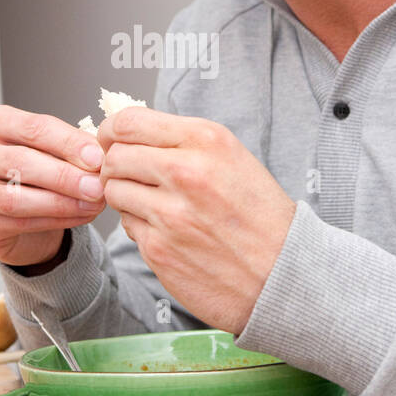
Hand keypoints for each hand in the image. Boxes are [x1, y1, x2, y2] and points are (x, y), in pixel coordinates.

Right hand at [0, 106, 106, 265]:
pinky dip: (54, 221)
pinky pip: (16, 223)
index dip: (69, 143)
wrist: (18, 211)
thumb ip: (71, 149)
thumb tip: (99, 158)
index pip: (32, 127)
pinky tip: (79, 217)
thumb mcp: (52, 149)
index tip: (98, 158)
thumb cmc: (35, 171)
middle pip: (20, 161)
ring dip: (61, 203)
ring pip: (15, 198)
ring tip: (92, 204)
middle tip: (97, 187)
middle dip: (65, 176)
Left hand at [97, 107, 295, 333]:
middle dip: (114, 167)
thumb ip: (183, 143)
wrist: (284, 274)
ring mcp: (170, 213)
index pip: (129, 121)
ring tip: (153, 205)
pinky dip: (140, 227)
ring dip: (125, 197)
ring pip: (114, 191)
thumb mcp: (232, 159)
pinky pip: (128, 226)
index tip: (112, 141)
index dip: (111, 131)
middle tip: (128, 177)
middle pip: (114, 156)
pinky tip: (168, 232)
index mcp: (206, 141)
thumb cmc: (260, 216)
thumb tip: (130, 134)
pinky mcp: (159, 249)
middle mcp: (186, 172)